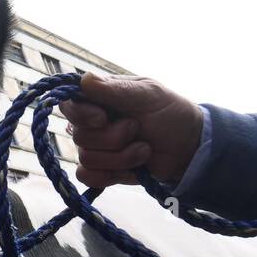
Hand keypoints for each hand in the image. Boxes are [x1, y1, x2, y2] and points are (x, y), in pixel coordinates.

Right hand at [59, 71, 204, 189]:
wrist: (188, 147)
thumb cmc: (169, 113)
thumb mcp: (147, 94)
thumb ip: (114, 90)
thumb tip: (84, 79)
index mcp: (98, 99)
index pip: (69, 104)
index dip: (81, 114)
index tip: (102, 118)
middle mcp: (91, 123)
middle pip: (80, 136)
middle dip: (114, 138)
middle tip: (138, 129)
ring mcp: (95, 148)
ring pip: (87, 158)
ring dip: (122, 157)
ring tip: (144, 149)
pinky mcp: (101, 171)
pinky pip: (87, 177)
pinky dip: (111, 175)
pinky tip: (131, 170)